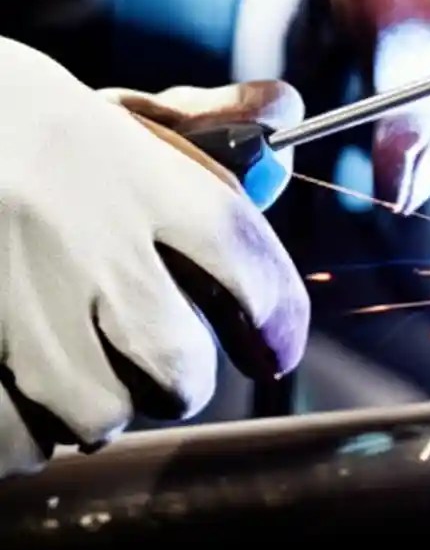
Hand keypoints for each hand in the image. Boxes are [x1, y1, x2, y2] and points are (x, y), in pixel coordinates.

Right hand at [0, 38, 308, 477]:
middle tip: (151, 350)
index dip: (280, 324)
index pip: (250, 269)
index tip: (275, 350)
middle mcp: (76, 240)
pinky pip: (20, 441)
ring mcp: (10, 303)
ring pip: (101, 415)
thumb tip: (283, 107)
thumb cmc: (11, 127)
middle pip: (180, 369)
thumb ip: (200, 123)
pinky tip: (8, 375)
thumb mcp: (102, 115)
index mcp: (129, 175)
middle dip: (178, 375)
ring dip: (95, 400)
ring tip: (59, 350)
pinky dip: (22, 427)